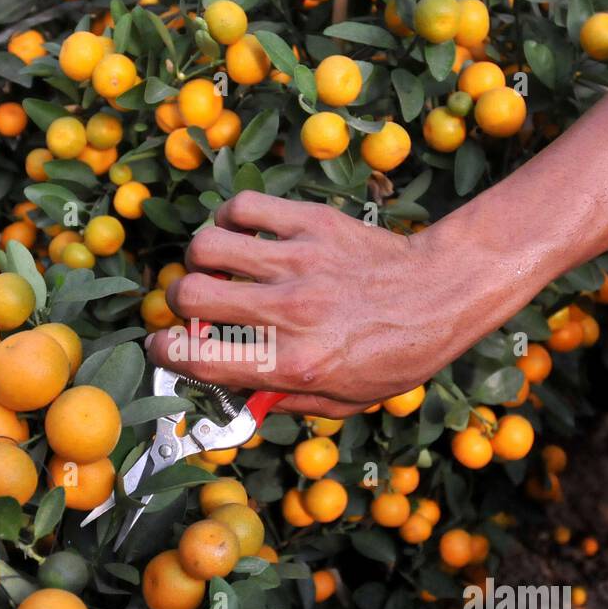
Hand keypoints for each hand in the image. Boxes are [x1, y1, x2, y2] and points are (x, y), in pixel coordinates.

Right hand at [145, 191, 538, 417]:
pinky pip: (243, 207)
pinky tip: (244, 233)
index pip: (198, 357)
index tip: (165, 346)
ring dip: (201, 259)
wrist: (443, 293)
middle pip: (190, 295)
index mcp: (293, 363)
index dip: (165, 352)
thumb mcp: (343, 401)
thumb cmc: (396, 354)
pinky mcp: (311, 223)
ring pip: (207, 245)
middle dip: (180, 303)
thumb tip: (235, 394)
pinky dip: (231, 218)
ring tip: (219, 267)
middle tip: (199, 306)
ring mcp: (298, 262)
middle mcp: (289, 312)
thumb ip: (283, 401)